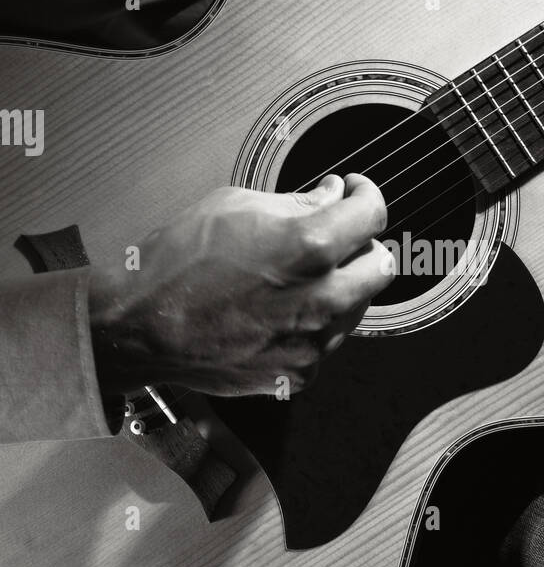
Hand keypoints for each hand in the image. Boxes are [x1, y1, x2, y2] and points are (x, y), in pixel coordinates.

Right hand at [89, 174, 391, 397]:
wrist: (139, 327)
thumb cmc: (175, 264)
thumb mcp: (235, 206)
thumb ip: (296, 202)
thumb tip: (331, 196)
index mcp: (309, 247)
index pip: (374, 214)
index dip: (366, 195)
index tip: (354, 193)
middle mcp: (321, 298)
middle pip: (381, 265)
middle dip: (361, 244)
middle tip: (334, 234)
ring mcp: (313, 341)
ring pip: (357, 306)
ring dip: (340, 285)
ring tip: (295, 275)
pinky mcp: (299, 373)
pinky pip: (327, 340)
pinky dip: (314, 322)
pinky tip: (279, 309)